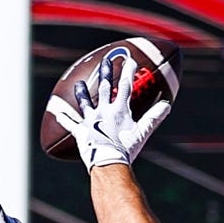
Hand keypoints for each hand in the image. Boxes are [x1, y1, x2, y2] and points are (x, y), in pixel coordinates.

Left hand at [46, 37, 179, 169]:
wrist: (108, 161)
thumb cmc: (126, 148)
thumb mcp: (143, 132)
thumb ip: (154, 117)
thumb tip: (166, 105)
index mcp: (119, 110)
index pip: (126, 87)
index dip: (129, 73)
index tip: (130, 61)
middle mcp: (103, 111)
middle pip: (105, 88)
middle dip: (106, 73)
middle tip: (105, 62)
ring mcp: (91, 121)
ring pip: (85, 103)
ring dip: (82, 93)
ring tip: (79, 84)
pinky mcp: (81, 132)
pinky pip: (71, 124)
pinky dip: (65, 118)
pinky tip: (58, 112)